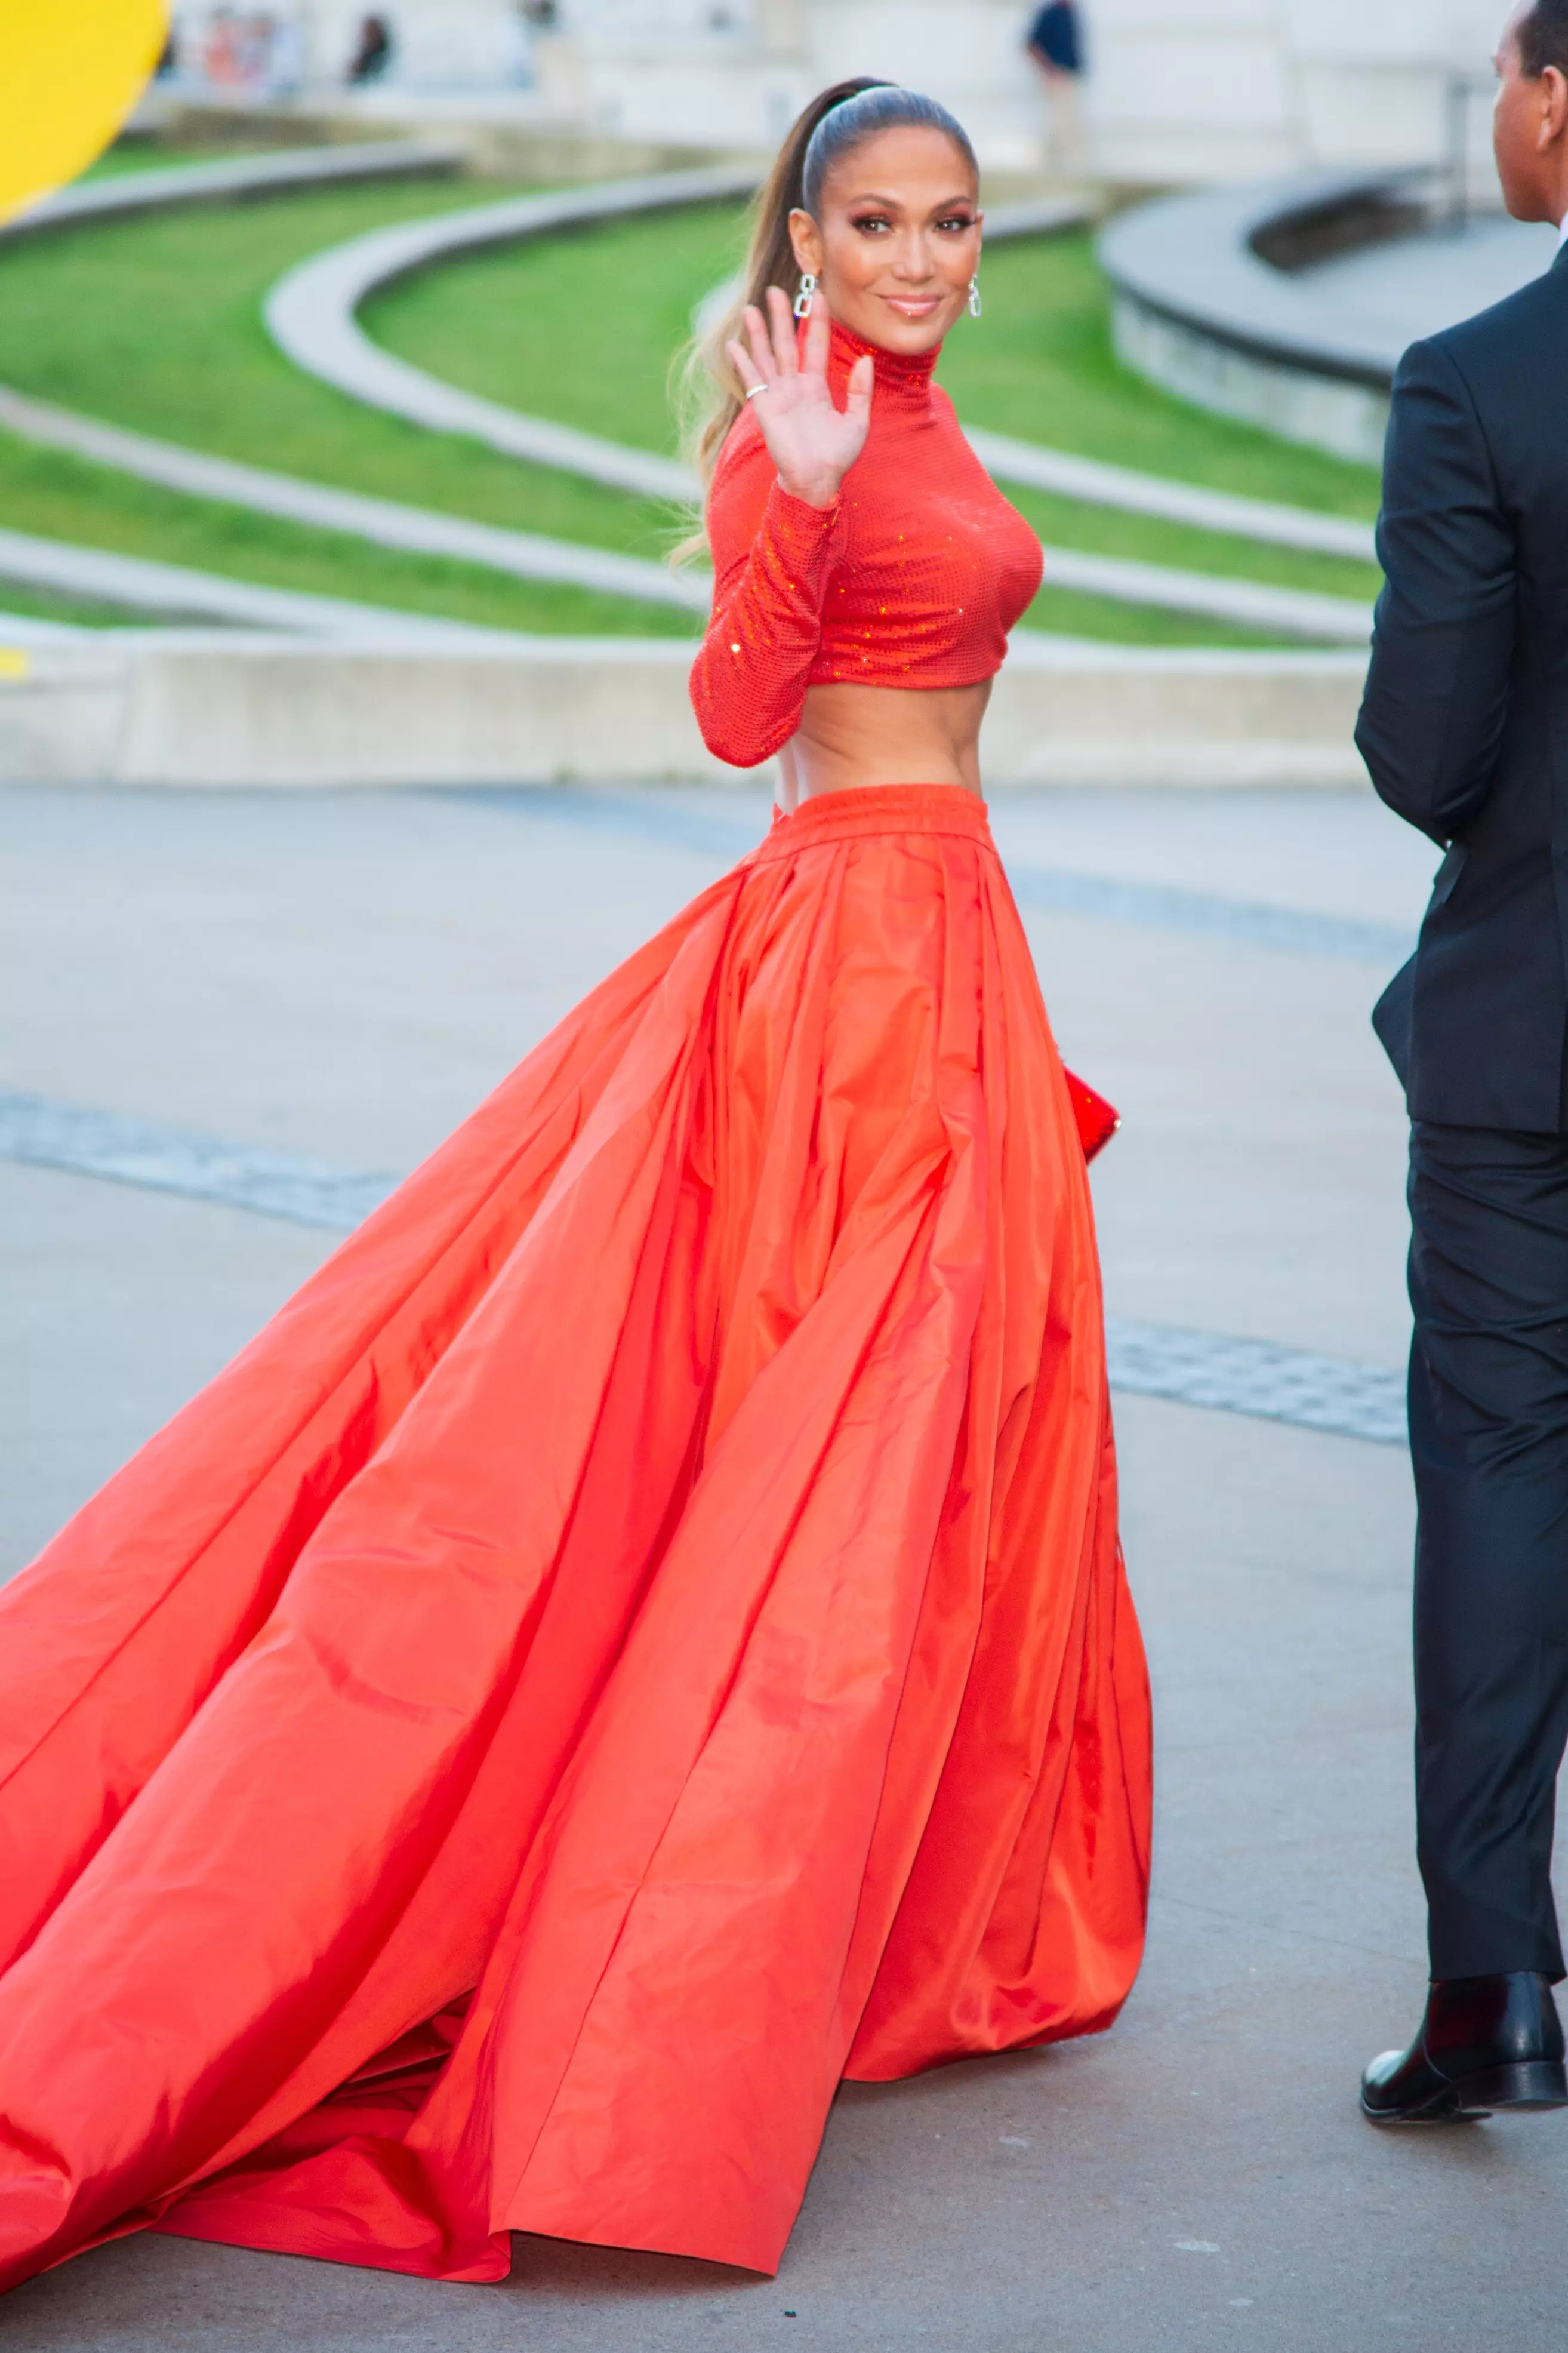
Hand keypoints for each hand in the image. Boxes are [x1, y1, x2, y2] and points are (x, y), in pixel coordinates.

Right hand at [726, 286, 871, 509]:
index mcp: (817, 387)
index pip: (815, 346)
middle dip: (781, 318)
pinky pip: (752, 381)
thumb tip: (868, 359)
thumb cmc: (837, 457)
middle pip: (786, 344)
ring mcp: (778, 396)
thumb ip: (861, 391)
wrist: (816, 482)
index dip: (816, 321)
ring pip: (766, 356)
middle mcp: (795, 387)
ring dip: (758, 333)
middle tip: (777, 291)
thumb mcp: (858, 422)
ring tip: (752, 308)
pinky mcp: (765, 408)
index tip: (818, 295)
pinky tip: (733, 345)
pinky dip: (743, 363)